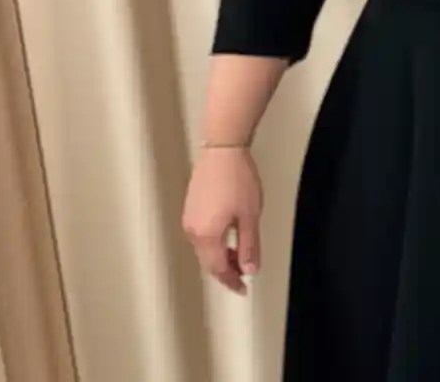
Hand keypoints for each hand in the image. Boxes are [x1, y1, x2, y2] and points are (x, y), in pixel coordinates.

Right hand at [182, 146, 262, 294]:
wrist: (223, 149)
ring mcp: (189, 217)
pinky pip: (201, 234)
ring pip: (203, 248)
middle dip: (225, 270)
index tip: (243, 289)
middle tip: (243, 275)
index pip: (218, 268)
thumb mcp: (250, 216)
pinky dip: (214, 242)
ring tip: (240, 255)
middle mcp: (192, 229)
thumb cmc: (238, 179)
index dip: (231, 281)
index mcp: (206, 235)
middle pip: (208, 260)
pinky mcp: (190, 207)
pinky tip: (228, 237)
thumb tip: (248, 269)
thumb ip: (249, 246)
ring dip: (220, 256)